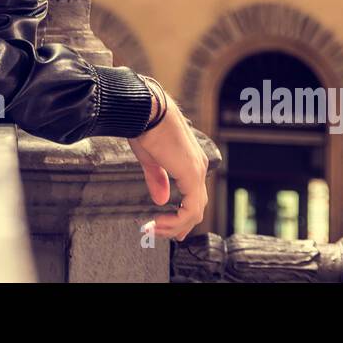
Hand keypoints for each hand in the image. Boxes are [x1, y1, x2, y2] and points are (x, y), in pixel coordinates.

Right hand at [128, 83, 208, 241]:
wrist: (145, 108)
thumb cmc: (145, 125)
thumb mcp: (150, 159)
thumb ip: (157, 180)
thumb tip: (162, 200)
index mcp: (189, 161)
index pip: (193, 195)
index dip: (182, 215)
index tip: (166, 227)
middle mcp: (197, 166)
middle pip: (196, 206)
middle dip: (179, 225)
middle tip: (161, 234)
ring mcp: (196, 170)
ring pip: (195, 210)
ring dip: (175, 225)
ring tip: (155, 229)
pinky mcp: (191, 174)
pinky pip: (190, 208)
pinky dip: (176, 220)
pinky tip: (160, 222)